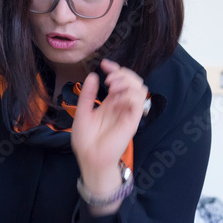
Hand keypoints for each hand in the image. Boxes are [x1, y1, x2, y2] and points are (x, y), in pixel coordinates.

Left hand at [71, 59, 147, 211]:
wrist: (90, 158)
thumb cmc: (85, 140)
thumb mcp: (82, 112)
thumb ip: (87, 94)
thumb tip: (93, 76)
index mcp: (111, 102)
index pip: (120, 80)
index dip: (115, 68)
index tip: (104, 64)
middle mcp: (122, 105)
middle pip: (133, 80)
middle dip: (122, 73)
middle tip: (108, 80)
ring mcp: (128, 112)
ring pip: (140, 88)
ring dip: (127, 83)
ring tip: (112, 88)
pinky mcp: (132, 121)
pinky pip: (139, 103)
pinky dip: (130, 95)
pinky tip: (117, 98)